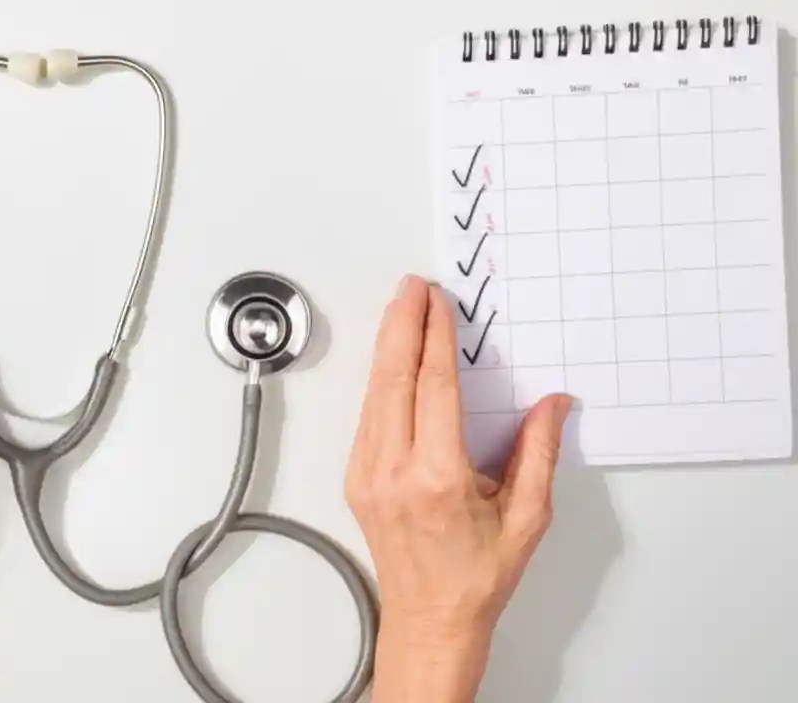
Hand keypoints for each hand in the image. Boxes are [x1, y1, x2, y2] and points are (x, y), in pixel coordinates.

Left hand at [345, 275, 569, 702]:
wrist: (429, 620)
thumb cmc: (477, 578)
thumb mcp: (525, 518)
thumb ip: (537, 453)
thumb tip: (553, 403)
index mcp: (437, 477)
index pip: (433, 387)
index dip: (434, 338)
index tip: (438, 303)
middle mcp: (393, 472)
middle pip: (392, 379)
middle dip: (400, 325)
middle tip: (412, 288)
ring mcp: (367, 476)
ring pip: (373, 395)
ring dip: (387, 348)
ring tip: (400, 311)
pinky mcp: (356, 481)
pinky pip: (366, 419)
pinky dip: (379, 382)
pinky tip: (391, 362)